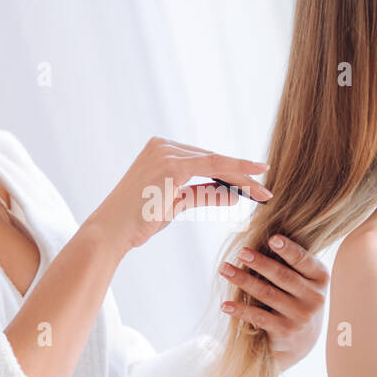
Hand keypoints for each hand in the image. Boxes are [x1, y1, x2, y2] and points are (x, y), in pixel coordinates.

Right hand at [88, 137, 271, 252]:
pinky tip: (253, 181)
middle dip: (241, 175)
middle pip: (212, 159)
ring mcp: (165, 152)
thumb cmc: (138, 220)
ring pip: (216, 162)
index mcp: (160, 150)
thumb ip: (203, 194)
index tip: (254, 182)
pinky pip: (212, 166)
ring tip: (263, 191)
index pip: (204, 159)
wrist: (111, 232)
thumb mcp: (176, 204)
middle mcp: (162, 145)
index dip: (231, 171)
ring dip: (242, 177)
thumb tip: (234, 195)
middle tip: (265, 190)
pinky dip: (235, 172)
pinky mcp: (171, 164)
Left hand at [218, 233, 329, 372]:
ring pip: (267, 294)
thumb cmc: (297, 299)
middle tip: (241, 252)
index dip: (288, 249)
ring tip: (225, 269)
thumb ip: (291, 264)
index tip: (272, 238)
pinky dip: (241, 310)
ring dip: (243, 280)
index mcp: (320, 278)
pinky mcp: (285, 331)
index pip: (303, 260)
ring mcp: (300, 316)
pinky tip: (226, 304)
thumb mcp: (304, 282)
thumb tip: (260, 238)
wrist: (302, 340)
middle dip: (260, 263)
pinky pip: (259, 317)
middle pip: (283, 276)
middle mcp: (314, 297)